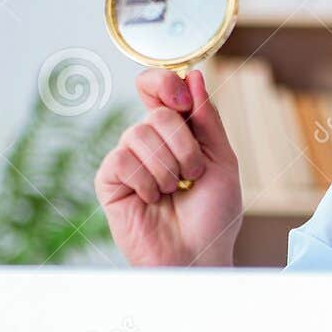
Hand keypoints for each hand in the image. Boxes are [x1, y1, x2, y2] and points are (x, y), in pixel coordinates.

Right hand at [94, 69, 242, 266]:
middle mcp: (149, 141)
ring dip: (168, 168)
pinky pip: (122, 160)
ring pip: (139, 133)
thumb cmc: (213, 216)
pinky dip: (146, 182)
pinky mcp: (109, 180)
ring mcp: (127, 159)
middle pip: (158, 112)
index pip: (157, 88)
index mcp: (176, 133)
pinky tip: (150, 201)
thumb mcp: (222, 161)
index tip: (180, 96)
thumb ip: (207, 119)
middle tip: (192, 175)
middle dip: (185, 146)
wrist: (199, 256)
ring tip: (173, 192)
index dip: (163, 83)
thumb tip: (192, 76)